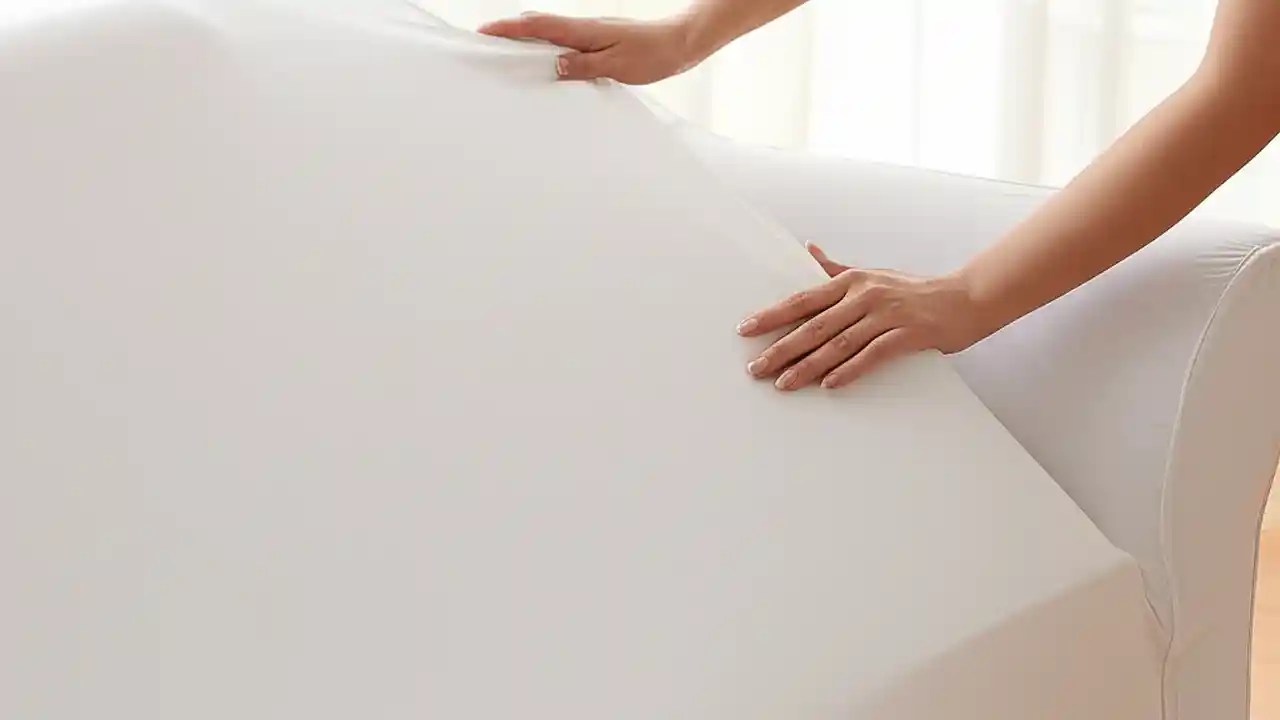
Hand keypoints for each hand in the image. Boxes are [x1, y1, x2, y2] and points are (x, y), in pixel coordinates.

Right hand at [477, 12, 702, 84]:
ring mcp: (591, 32)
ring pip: (550, 31)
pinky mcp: (599, 39)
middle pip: (538, 23)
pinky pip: (564, 39)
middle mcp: (584, 27)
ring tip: (505, 51)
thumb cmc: (653, 54)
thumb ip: (584, 66)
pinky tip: (544, 57)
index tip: (484, 32)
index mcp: (583, 31)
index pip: (538, 26)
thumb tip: (553, 66)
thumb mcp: (618, 66)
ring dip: (526, 37)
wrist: (681, 43)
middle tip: (484, 41)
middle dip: (509, 30)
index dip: (509, 29)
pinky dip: (546, 44)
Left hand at [737, 244, 986, 390]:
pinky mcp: (908, 334)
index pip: (802, 300)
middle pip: (814, 325)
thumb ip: (837, 269)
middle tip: (756, 368)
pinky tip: (829, 385)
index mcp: (852, 281)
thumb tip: (808, 249)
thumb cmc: (914, 290)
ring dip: (808, 365)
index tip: (745, 329)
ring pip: (838, 343)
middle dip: (781, 348)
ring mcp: (887, 314)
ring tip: (784, 384)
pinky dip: (849, 370)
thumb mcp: (872, 275)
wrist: (965, 298)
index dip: (772, 315)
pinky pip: (872, 354)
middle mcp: (865, 295)